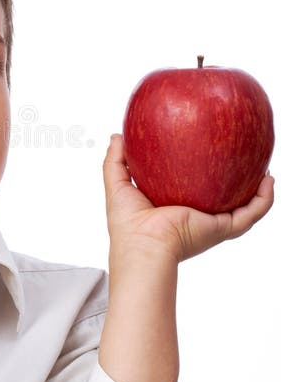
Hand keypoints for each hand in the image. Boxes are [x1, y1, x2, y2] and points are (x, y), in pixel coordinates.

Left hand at [104, 134, 274, 264]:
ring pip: (244, 206)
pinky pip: (251, 213)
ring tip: (265, 167)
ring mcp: (212, 223)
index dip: (202, 172)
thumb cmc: (127, 224)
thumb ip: (116, 159)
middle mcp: (196, 216)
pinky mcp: (222, 228)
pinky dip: (265, 199)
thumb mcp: (117, 184)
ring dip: (258, 189)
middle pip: (222, 197)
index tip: (208, 151)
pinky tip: (269, 179)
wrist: (143, 245)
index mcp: (174, 209)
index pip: (193, 189)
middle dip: (235, 179)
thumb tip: (118, 135)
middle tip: (242, 157)